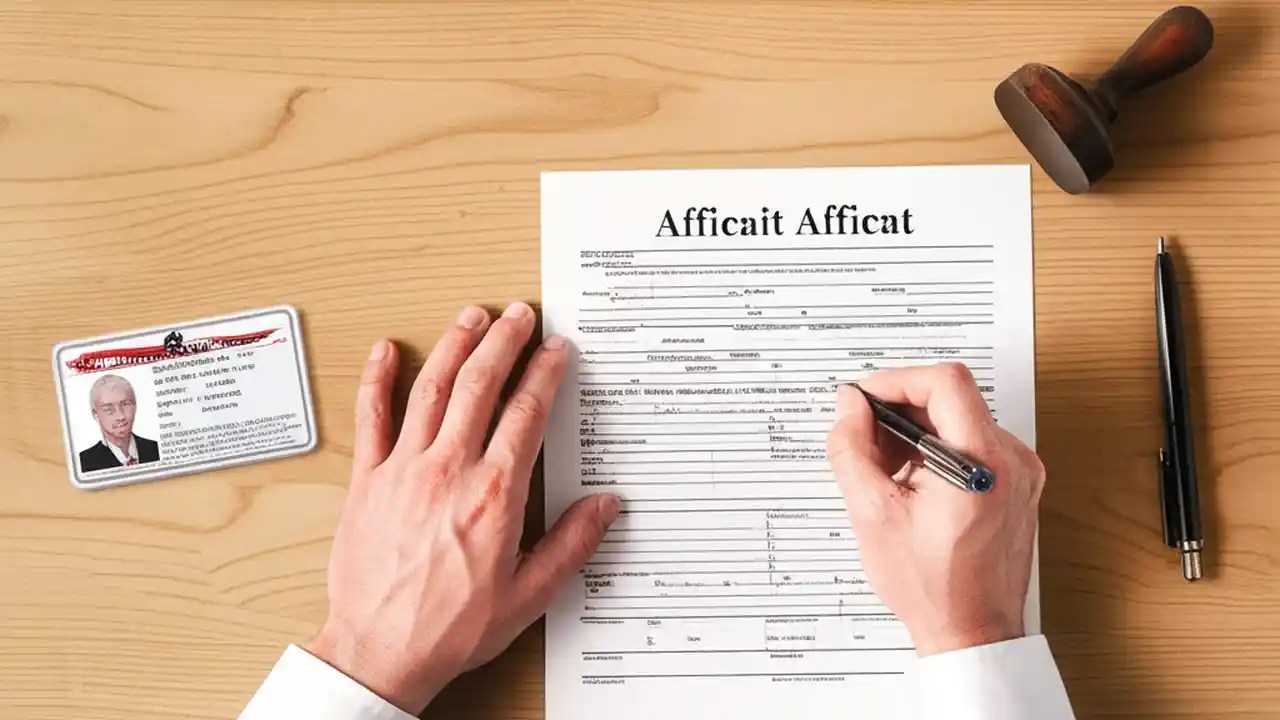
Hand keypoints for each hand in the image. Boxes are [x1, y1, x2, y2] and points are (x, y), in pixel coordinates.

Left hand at [305, 303, 619, 713]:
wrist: (381, 651)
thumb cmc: (450, 627)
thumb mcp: (529, 595)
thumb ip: (571, 545)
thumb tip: (605, 506)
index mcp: (494, 494)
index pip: (527, 412)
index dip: (545, 372)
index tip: (557, 350)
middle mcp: (449, 470)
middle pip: (481, 385)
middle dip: (504, 341)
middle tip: (519, 316)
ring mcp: (404, 470)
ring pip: (432, 388)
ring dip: (454, 345)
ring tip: (471, 318)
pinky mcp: (367, 481)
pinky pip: (372, 417)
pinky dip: (377, 379)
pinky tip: (386, 351)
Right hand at [826, 364, 1044, 655]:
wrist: (972, 631)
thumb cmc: (932, 587)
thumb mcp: (872, 513)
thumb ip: (851, 449)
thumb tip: (850, 408)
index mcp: (983, 463)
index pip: (944, 382)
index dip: (896, 380)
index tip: (866, 397)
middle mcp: (1012, 460)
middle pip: (951, 399)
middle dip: (900, 411)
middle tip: (865, 437)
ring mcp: (1020, 472)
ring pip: (959, 420)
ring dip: (916, 433)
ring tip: (886, 468)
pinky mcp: (1016, 484)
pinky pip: (971, 444)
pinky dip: (935, 451)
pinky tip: (910, 482)